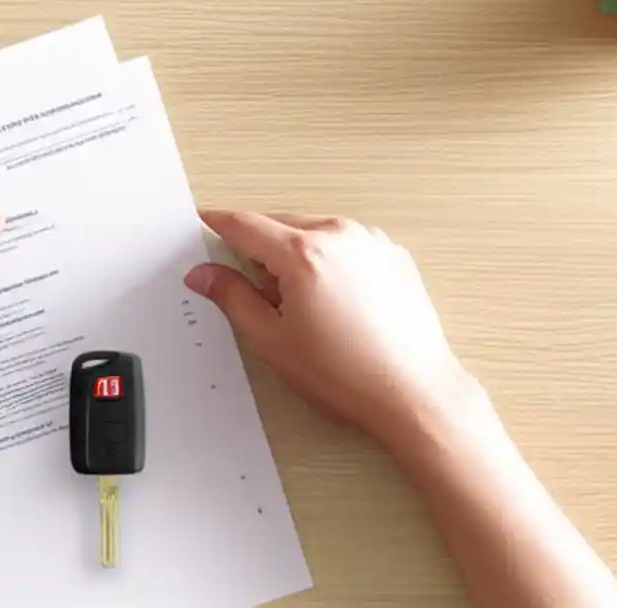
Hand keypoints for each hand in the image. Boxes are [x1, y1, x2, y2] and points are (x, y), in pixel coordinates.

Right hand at [184, 210, 478, 442]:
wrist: (412, 392)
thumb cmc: (345, 374)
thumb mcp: (271, 339)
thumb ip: (232, 297)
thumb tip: (203, 274)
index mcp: (302, 253)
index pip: (244, 225)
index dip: (217, 224)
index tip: (204, 224)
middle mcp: (338, 235)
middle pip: (279, 224)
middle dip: (260, 249)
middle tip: (259, 293)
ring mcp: (370, 242)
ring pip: (314, 231)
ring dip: (296, 254)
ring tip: (303, 306)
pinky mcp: (393, 255)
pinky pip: (346, 243)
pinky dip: (329, 260)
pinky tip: (334, 302)